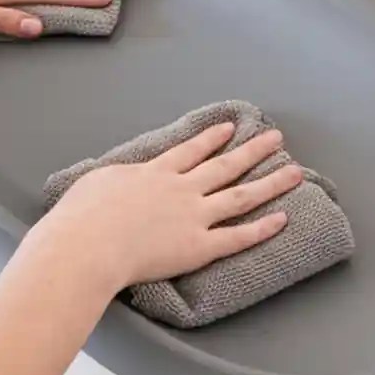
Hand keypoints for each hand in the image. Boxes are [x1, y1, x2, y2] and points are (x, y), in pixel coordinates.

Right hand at [25, 123, 300, 292]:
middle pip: (224, 165)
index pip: (190, 151)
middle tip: (275, 138)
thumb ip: (116, 179)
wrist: (88, 244)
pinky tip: (283, 218)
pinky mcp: (199, 247)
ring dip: (269, 182)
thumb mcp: (95, 183)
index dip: (211, 138)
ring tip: (293, 169)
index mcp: (154, 173)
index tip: (229, 127)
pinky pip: (237, 236)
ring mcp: (194, 217)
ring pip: (240, 196)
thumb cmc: (80, 216)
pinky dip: (262, 228)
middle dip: (251, 150)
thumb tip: (118, 180)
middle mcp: (181, 189)